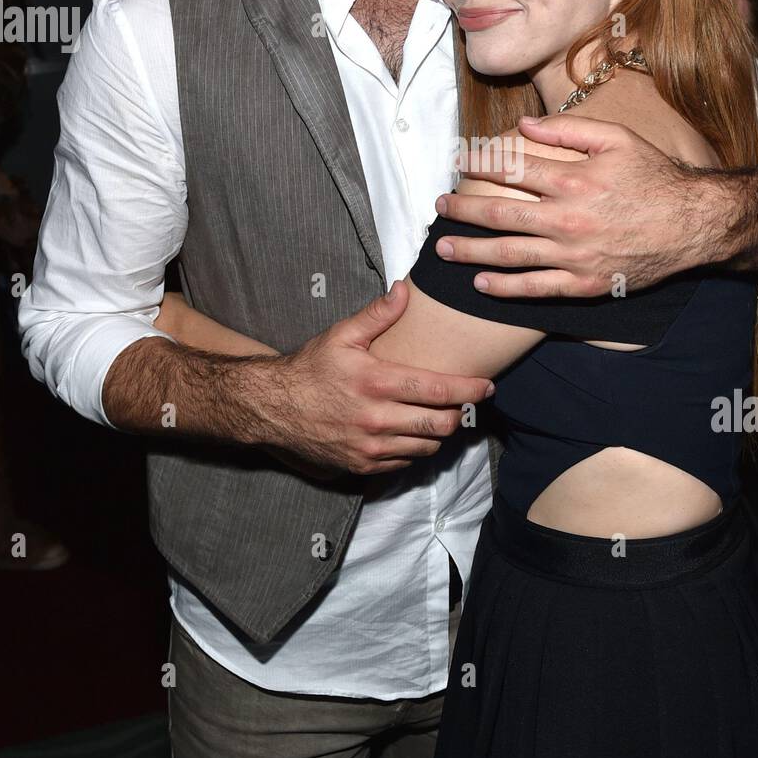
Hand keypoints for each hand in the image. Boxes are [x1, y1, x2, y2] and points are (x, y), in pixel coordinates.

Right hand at [247, 282, 495, 475]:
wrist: (271, 409)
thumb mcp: (341, 335)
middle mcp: (376, 419)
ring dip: (438, 433)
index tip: (486, 387)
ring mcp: (369, 448)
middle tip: (462, 403)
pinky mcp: (362, 467)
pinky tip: (410, 433)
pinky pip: (404, 463)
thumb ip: (377, 315)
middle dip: (458, 414)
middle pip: (440, 425)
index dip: (469, 390)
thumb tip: (404, 290)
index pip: (438, 390)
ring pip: (426, 447)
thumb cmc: (309, 369)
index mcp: (377, 383)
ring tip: (438, 416)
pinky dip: (414, 449)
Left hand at [434, 114, 719, 296]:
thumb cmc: (655, 177)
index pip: (511, 170)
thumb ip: (568, 129)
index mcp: (573, 180)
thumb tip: (524, 124)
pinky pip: (535, 289)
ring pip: (509, 255)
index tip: (458, 163)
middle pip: (500, 215)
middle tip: (438, 205)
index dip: (478, 164)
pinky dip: (504, 288)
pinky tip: (480, 283)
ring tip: (442, 247)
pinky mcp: (584, 284)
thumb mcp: (617, 138)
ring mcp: (574, 256)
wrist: (694, 224)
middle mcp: (567, 220)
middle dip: (462, 210)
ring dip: (470, 251)